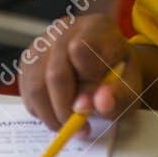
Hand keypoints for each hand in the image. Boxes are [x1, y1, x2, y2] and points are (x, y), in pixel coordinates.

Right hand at [16, 12, 142, 129]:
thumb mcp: (131, 88)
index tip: (97, 102)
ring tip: (70, 125)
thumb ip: (116, 96)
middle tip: (81, 128)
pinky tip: (58, 113)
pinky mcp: (28, 59)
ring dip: (51, 114)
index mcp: (96, 28)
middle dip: (66, 110)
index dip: (86, 82)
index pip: (80, 50)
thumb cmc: (121, 76)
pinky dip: (41, 110)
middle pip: (54, 74)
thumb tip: (86, 106)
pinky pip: (26, 91)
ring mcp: (42, 42)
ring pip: (35, 85)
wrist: (110, 66)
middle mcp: (65, 29)